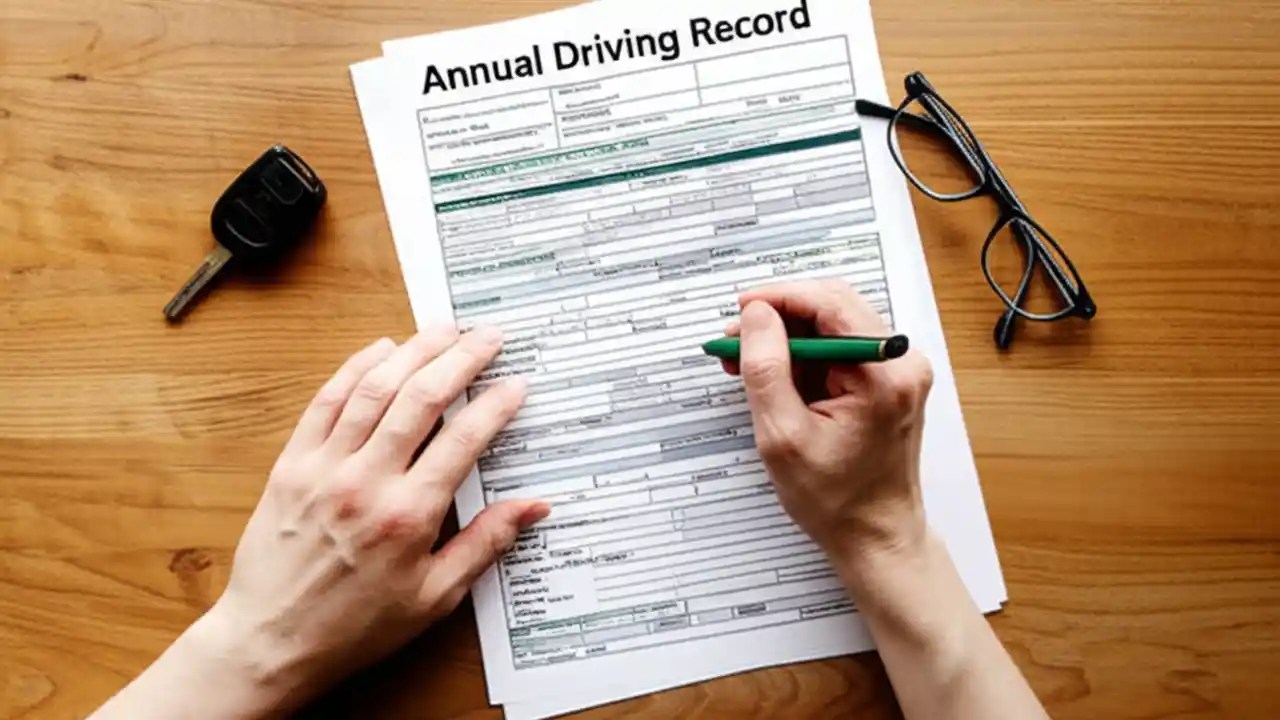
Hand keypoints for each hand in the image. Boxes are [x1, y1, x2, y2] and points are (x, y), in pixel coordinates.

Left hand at [185, 328, 546, 713]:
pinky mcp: (291, 465)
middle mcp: (366, 482)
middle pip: (421, 398)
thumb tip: (534, 507)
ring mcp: (324, 468)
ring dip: (413, 351)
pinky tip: (380, 350)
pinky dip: (354, 369)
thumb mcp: (434, 597)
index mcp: (408, 516)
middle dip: (460, 359)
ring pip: (374, 389)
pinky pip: (326, 402)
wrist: (271, 641)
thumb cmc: (355, 627)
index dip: (495, 404)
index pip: (463, 439)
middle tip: (487, 337)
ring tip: (443, 330)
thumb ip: (485, 544)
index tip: (516, 385)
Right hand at [724, 280, 933, 577]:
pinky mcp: (889, 380)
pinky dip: (804, 355)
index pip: (830, 304)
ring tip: (747, 361)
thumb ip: (766, 369)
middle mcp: (902, 363)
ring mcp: (899, 371)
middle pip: (833, 307)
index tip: (742, 309)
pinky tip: (775, 374)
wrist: (875, 536)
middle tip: (737, 337)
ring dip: (788, 337)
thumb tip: (757, 316)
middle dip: (779, 317)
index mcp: (885, 375)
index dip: (779, 298)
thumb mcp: (783, 436)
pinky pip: (840, 348)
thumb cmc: (838, 501)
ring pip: (833, 326)